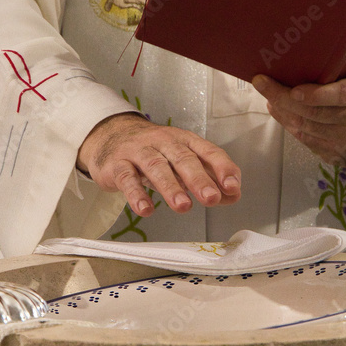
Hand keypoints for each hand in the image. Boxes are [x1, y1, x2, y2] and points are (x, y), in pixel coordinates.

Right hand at [77, 113, 240, 215]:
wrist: (112, 137)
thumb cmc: (155, 152)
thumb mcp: (183, 161)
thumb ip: (209, 178)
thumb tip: (233, 196)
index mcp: (185, 141)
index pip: (208, 151)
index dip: (222, 168)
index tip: (232, 187)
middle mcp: (164, 142)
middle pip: (183, 159)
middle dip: (199, 179)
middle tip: (211, 198)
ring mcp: (139, 151)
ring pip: (156, 167)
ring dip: (171, 187)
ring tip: (183, 206)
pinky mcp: (118, 165)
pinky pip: (127, 179)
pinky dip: (136, 194)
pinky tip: (146, 209)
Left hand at [252, 73, 345, 167]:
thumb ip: (342, 76)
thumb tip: (303, 61)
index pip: (340, 96)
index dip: (316, 95)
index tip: (294, 90)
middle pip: (314, 112)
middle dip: (283, 97)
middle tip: (261, 83)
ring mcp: (344, 141)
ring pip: (305, 127)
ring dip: (282, 111)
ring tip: (267, 95)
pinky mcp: (335, 155)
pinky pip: (306, 139)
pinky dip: (289, 125)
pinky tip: (279, 112)